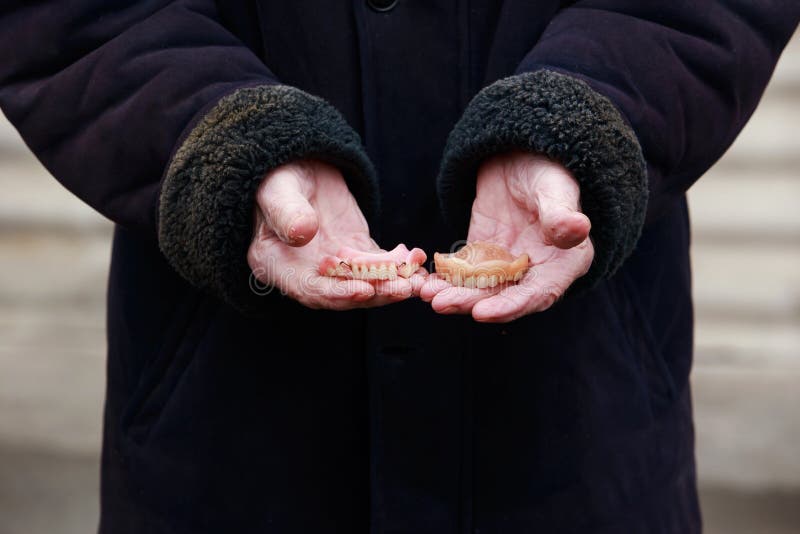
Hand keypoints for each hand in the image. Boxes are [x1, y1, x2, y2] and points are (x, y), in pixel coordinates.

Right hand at [248, 160, 421, 309]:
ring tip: (418, 281)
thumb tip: (302, 233)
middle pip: (343, 292)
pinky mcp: (354, 252)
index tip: (363, 291)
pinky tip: (418, 263)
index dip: (337, 294)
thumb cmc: (276, 179)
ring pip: (365, 282)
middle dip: (376, 293)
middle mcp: (306, 272)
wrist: (296, 166)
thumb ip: (287, 213)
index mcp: (277, 264)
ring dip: (392, 283)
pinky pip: (378, 265)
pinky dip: (398, 267)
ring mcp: (333, 265)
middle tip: (403, 289)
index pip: (309, 289)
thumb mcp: (276, 191)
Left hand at [421, 152, 593, 321]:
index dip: (510, 306)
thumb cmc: (548, 171)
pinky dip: (444, 278)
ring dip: (453, 294)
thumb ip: (562, 214)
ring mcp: (505, 265)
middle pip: (502, 296)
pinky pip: (462, 272)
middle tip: (440, 303)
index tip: (482, 313)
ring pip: (479, 288)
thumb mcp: (556, 189)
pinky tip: (423, 282)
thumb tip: (577, 229)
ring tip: (426, 294)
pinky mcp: (481, 255)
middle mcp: (534, 272)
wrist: (523, 155)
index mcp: (563, 264)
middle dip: (470, 302)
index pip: (537, 294)